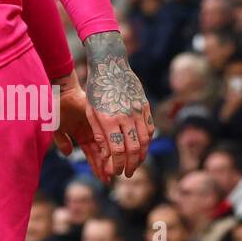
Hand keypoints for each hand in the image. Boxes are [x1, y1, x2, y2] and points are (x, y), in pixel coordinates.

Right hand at [51, 72, 113, 185]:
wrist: (64, 93)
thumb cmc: (58, 110)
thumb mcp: (58, 128)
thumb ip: (62, 141)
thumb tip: (68, 154)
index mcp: (81, 136)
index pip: (92, 156)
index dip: (98, 168)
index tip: (105, 179)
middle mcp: (92, 133)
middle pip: (101, 154)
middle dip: (106, 167)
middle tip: (113, 179)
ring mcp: (98, 127)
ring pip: (107, 146)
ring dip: (111, 158)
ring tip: (119, 170)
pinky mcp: (102, 120)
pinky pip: (109, 135)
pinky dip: (113, 144)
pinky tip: (120, 154)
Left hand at [83, 31, 154, 176]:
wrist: (111, 66)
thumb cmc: (96, 90)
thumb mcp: (91, 112)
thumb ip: (99, 134)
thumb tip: (107, 155)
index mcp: (109, 118)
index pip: (117, 150)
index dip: (117, 164)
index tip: (115, 172)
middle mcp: (126, 116)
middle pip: (133, 148)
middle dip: (130, 165)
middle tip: (126, 174)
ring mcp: (139, 111)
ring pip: (145, 141)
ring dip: (141, 156)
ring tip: (134, 164)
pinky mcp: (146, 106)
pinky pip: (150, 129)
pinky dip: (147, 142)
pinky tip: (141, 148)